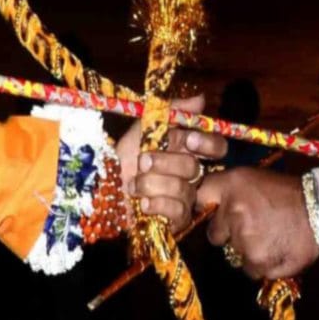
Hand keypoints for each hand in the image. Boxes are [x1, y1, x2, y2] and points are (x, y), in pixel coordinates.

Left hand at [115, 95, 226, 231]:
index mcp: (187, 150)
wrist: (102, 185)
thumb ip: (172, 111)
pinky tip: (143, 203)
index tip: (187, 141)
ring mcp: (185, 198)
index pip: (216, 147)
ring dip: (152, 184)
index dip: (207, 144)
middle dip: (165, 163)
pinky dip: (157, 204)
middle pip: (194, 168)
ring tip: (133, 184)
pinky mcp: (177, 220)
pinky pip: (178, 211)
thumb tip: (201, 99)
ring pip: (183, 189)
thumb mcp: (144, 126)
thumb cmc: (124, 155)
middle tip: (143, 161)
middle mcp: (190, 174)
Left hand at [196, 168, 318, 279]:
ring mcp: (244, 240)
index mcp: (231, 185)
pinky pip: (251, 270)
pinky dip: (263, 264)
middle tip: (253, 226)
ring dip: (248, 250)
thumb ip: (227, 190)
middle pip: (214, 234)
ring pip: (234, 255)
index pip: (199, 199)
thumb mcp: (254, 178)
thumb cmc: (287, 193)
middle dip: (229, 233)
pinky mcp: (258, 262)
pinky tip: (277, 250)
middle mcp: (232, 212)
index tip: (214, 212)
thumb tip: (204, 204)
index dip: (205, 208)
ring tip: (270, 238)